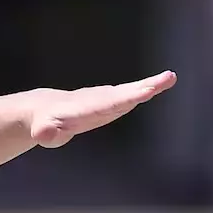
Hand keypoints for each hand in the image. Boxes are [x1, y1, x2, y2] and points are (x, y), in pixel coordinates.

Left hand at [27, 71, 175, 147]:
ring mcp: (107, 99)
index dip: (124, 100)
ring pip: (129, 92)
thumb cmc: (44, 124)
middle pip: (123, 95)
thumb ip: (46, 133)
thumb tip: (43, 135)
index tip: (141, 93)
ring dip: (149, 86)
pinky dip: (147, 88)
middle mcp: (98, 101)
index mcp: (84, 109)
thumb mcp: (43, 132)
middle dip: (142, 89)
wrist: (46, 109)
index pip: (106, 105)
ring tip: (169, 77)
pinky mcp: (113, 102)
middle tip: (166, 78)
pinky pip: (132, 94)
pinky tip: (163, 82)